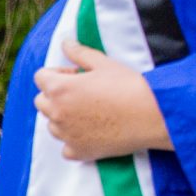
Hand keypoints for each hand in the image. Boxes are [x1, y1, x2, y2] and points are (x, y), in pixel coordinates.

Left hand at [34, 42, 169, 160]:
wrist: (154, 116)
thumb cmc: (130, 86)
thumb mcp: (105, 64)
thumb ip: (80, 53)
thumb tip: (65, 43)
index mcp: (60, 88)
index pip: (41, 77)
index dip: (59, 72)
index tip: (79, 74)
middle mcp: (57, 113)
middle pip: (41, 101)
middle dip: (56, 94)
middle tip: (84, 92)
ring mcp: (67, 135)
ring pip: (51, 124)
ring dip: (63, 117)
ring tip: (90, 111)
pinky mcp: (79, 152)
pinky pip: (66, 147)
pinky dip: (74, 140)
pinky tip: (93, 132)